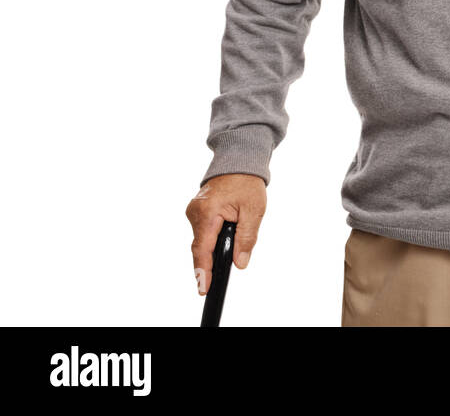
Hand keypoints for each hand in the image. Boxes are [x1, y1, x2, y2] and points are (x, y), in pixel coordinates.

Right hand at [185, 173, 265, 295]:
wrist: (239, 162)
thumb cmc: (247, 183)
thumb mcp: (254, 211)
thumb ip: (246, 238)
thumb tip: (240, 263)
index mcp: (208, 212)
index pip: (203, 249)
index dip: (203, 271)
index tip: (203, 288)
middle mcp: (195, 212)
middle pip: (200, 247)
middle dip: (207, 264)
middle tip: (208, 285)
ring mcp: (194, 211)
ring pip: (201, 239)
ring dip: (211, 249)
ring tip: (218, 259)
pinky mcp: (197, 211)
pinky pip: (202, 231)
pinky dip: (210, 239)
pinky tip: (219, 243)